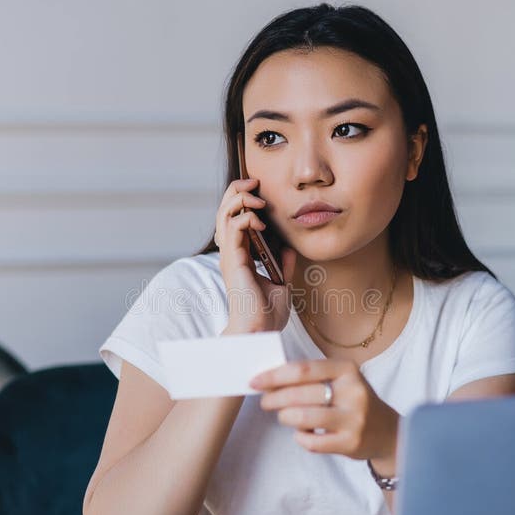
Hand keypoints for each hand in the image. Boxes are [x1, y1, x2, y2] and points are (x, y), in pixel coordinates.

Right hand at [214, 177, 296, 333]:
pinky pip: (233, 228)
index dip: (243, 199)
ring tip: (258, 200)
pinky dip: (245, 218)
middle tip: (254, 183)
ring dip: (240, 200)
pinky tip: (261, 223)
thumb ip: (283, 264)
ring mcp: (229, 256)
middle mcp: (231, 253)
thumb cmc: (267, 315)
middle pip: (224, 210)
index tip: (261, 192)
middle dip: (237, 191)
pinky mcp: (232, 260)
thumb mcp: (281, 283)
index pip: (233, 218)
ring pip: (224, 214)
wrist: (261, 332)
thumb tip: (290, 249)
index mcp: (240, 256)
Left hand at [249, 358, 398, 461]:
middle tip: (265, 402)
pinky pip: (312, 442)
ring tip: (284, 417)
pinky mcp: (350, 443)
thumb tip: (268, 378)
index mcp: (347, 369)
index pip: (303, 369)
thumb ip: (310, 377)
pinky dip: (300, 438)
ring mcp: (354, 419)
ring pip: (303, 418)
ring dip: (285, 418)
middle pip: (300, 394)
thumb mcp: (339, 380)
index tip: (254, 381)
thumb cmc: (351, 401)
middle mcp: (353, 392)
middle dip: (274, 398)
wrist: (386, 431)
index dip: (274, 375)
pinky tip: (303, 434)